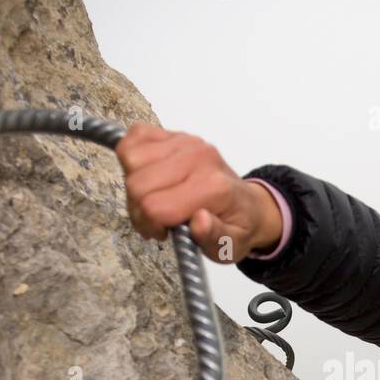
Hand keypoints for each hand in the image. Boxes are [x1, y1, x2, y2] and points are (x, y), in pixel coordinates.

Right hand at [115, 122, 282, 261]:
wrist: (248, 205)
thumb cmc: (236, 226)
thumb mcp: (232, 245)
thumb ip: (216, 237)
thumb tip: (200, 222)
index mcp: (213, 187)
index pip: (154, 206)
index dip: (149, 225)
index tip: (163, 232)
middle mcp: (198, 157)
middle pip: (137, 183)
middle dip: (138, 208)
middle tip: (156, 220)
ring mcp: (185, 141)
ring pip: (130, 157)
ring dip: (134, 184)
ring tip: (153, 198)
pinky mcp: (173, 134)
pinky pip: (135, 136)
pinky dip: (132, 158)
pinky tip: (150, 176)